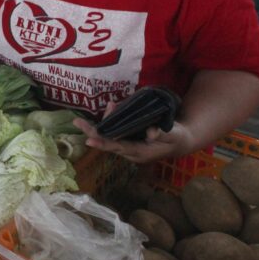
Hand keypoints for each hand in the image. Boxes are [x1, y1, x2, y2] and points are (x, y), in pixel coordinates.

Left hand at [74, 114, 195, 163]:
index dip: (103, 143)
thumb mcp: (174, 135)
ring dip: (103, 123)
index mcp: (140, 153)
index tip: (89, 140)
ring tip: (105, 106)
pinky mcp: (128, 139)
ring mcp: (128, 146)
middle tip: (77, 122)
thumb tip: (150, 133)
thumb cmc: (177, 138)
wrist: (181, 142)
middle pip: (108, 142)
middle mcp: (130, 152)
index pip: (118, 148)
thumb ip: (163, 134)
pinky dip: (111, 120)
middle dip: (92, 132)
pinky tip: (112, 107)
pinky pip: (115, 131)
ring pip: (110, 135)